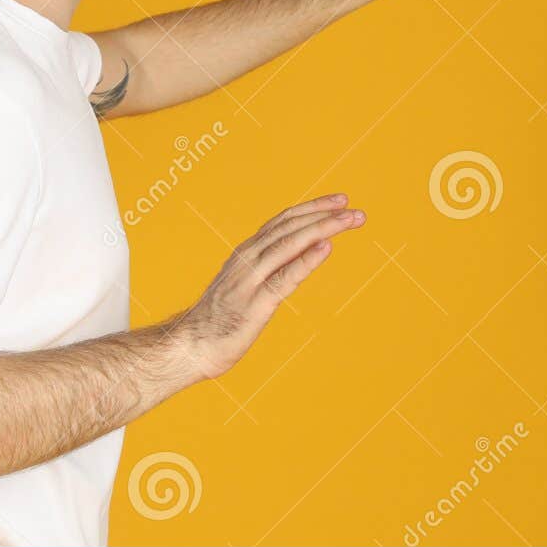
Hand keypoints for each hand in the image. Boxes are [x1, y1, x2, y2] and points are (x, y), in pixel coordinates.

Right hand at [177, 193, 365, 379]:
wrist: (191, 345)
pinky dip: (306, 260)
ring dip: (321, 229)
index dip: (312, 208)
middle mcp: (247, 258)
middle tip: (355, 210)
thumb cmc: (220, 318)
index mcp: (246, 252)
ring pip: (289, 244)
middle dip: (324, 215)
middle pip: (289, 227)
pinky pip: (284, 277)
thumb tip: (301, 254)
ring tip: (348, 220)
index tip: (339, 201)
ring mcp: (250, 279)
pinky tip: (325, 248)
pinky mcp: (256, 304)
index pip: (283, 221)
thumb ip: (267, 268)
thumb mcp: (245, 284)